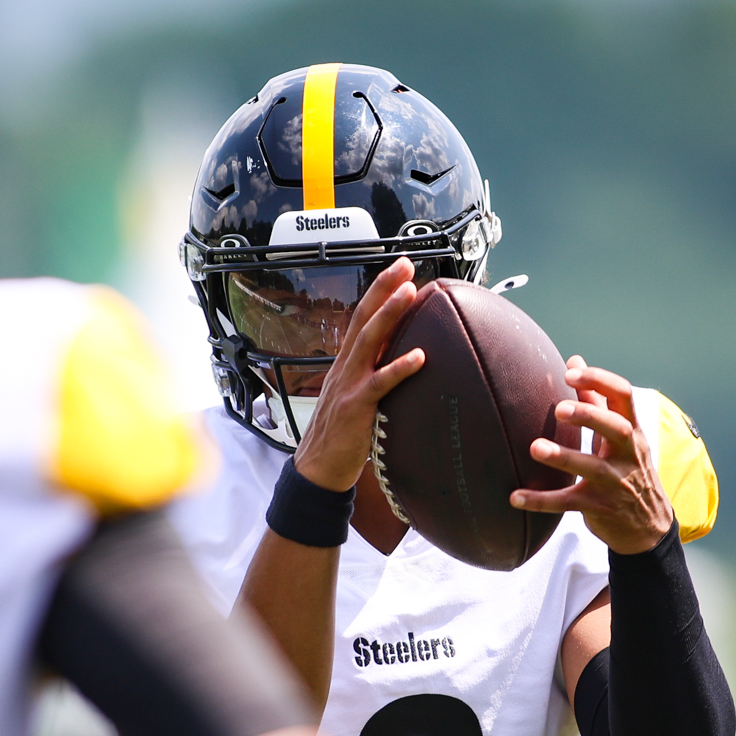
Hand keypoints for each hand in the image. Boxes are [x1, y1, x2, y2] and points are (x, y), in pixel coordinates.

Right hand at [290, 259, 422, 491]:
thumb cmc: (339, 437)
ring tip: (411, 292)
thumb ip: (372, 377)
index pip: (361, 318)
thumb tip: (399, 362)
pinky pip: (379, 384)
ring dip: (390, 314)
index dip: (379, 292)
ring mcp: (348, 386)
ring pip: (369, 342)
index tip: (400, 269)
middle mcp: (345, 368)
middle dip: (384, 288)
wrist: (317, 470)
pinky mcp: (355, 408)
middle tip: (406, 265)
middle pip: (363, 319)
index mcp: (345, 364)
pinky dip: (399, 368)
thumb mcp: (355, 397)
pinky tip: (419, 357)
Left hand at [509, 357, 672, 554]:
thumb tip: (574, 359)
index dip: (599, 380)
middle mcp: (627, 454)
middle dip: (589, 416)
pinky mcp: (599, 508)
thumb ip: (596, 399)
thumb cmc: (627, 468)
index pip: (623, 396)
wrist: (648, 526)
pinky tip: (515, 498)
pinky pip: (568, 503)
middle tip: (560, 409)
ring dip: (563, 456)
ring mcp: (615, 483)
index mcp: (631, 431)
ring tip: (535, 447)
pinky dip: (541, 501)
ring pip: (592, 468)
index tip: (571, 372)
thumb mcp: (619, 435)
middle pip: (615, 429)